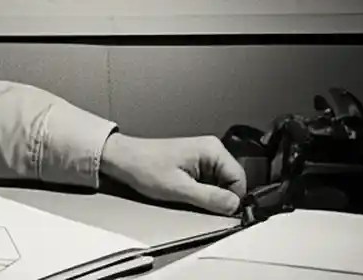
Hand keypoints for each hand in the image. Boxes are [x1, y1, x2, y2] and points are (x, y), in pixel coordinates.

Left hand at [100, 133, 246, 214]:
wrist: (123, 159)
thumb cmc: (145, 167)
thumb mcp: (179, 189)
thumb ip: (210, 198)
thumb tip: (235, 206)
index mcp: (212, 149)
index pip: (240, 180)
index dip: (233, 199)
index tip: (221, 213)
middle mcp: (211, 150)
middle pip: (232, 182)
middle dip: (220, 198)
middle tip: (201, 206)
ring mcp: (203, 157)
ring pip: (220, 185)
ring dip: (209, 196)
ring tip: (188, 197)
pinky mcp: (195, 164)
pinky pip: (209, 183)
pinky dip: (202, 193)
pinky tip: (186, 194)